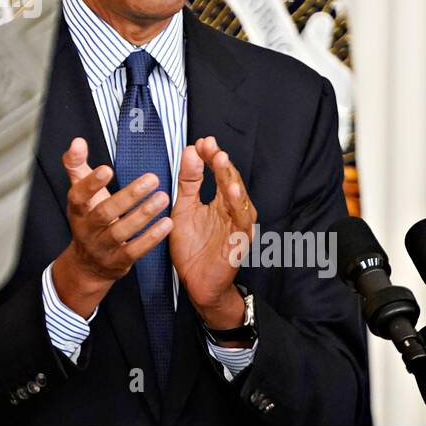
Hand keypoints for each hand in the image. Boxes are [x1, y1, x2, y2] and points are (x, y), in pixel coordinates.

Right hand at [50, 137, 172, 317]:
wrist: (88, 264)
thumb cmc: (89, 218)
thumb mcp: (80, 193)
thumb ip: (77, 165)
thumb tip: (77, 141)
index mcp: (78, 209)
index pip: (79, 196)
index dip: (91, 184)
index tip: (108, 169)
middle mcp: (87, 229)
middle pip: (105, 213)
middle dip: (128, 196)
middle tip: (152, 179)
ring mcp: (102, 247)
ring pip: (121, 232)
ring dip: (143, 214)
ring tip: (162, 198)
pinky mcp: (119, 261)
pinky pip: (135, 250)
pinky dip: (151, 237)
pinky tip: (166, 223)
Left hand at [169, 136, 257, 332]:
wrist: (196, 284)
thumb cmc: (193, 247)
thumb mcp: (184, 208)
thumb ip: (188, 182)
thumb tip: (191, 151)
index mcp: (220, 202)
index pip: (219, 174)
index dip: (211, 157)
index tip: (202, 141)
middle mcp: (232, 212)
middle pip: (231, 182)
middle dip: (221, 163)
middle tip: (212, 146)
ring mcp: (237, 228)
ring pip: (240, 200)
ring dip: (231, 180)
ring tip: (223, 162)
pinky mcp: (238, 244)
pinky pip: (241, 225)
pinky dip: (238, 209)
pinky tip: (232, 194)